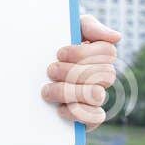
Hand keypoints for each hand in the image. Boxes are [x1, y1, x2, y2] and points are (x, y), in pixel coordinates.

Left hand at [42, 13, 121, 127]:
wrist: (28, 70)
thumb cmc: (51, 47)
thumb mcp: (67, 30)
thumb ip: (89, 26)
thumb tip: (117, 37)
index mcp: (100, 55)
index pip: (108, 52)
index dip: (83, 53)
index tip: (59, 52)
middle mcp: (102, 77)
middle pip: (104, 74)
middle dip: (72, 71)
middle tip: (50, 70)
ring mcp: (96, 98)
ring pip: (97, 95)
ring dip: (68, 91)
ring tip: (47, 90)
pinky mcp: (88, 117)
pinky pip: (96, 118)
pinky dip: (76, 112)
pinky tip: (59, 108)